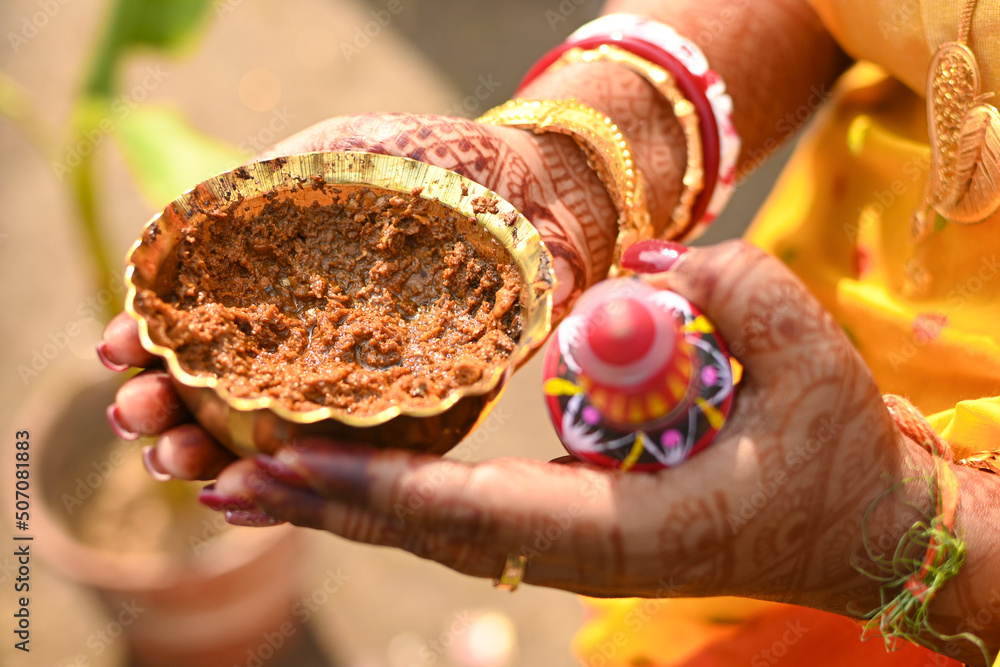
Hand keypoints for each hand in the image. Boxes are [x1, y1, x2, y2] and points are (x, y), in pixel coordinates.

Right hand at [100, 111, 618, 477]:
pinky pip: (346, 455)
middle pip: (215, 389)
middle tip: (140, 420)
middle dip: (164, 410)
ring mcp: (353, 381)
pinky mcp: (410, 413)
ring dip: (208, 452)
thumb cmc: (430, 163)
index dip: (146, 342)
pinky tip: (243, 486)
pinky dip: (292, 476)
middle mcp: (304, 339)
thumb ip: (262, 191)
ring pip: (267, 433)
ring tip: (173, 459)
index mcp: (273, 284)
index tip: (115, 354)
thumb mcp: (329, 156)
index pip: (193, 324)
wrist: (529, 189)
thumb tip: (179, 238)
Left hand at [207, 240, 925, 610]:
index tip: (279, 464)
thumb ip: (729, 293)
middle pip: (428, 531)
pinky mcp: (572, 519)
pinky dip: (394, 496)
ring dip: (345, 505)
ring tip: (249, 478)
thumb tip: (639, 269)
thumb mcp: (806, 356)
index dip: (373, 490)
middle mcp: (576, 547)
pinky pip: (464, 511)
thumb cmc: (835, 455)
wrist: (859, 522)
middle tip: (221, 472)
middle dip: (326, 504)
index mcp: (620, 529)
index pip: (470, 511)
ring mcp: (569, 540)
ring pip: (436, 528)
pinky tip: (340, 473)